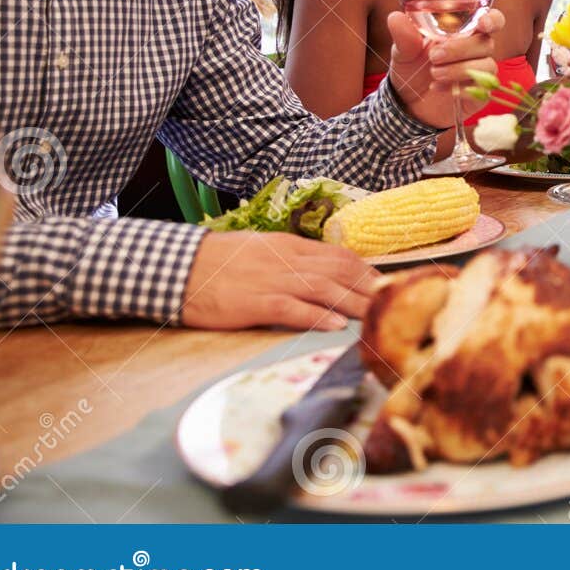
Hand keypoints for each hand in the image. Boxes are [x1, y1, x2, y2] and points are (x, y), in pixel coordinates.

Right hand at [182, 232, 379, 330]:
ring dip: (353, 302)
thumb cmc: (218, 261)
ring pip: (323, 288)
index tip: (384, 285)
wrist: (177, 265)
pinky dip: (316, 315)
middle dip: (369, 288)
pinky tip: (336, 324)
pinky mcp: (254, 302)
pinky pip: (291, 308)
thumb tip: (322, 272)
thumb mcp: (261, 250)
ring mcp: (271, 280)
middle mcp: (287, 260)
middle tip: (392, 303)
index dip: (366, 271)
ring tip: (376, 315)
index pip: (339, 256)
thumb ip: (291, 259)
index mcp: (289, 246)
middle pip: (339, 271)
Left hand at [385, 7, 504, 128]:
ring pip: (486, 65)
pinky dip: (460, 88)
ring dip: (459, 69)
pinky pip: (481, 89)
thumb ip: (404, 35)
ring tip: (434, 73)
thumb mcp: (404, 51)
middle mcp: (476, 50)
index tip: (481, 23)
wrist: (408, 102)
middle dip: (460, 49)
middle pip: (486, 43)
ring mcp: (480, 73)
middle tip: (434, 56)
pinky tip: (437, 88)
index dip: (492, 19)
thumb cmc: (412, 68)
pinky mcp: (479, 94)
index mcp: (464, 31)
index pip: (492, 20)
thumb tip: (395, 17)